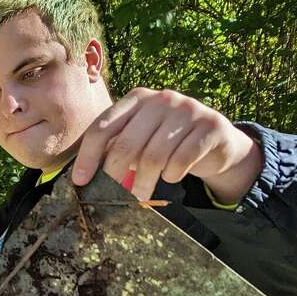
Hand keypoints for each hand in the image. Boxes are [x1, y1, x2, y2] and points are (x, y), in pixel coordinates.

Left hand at [71, 88, 261, 204]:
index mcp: (137, 99)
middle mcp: (161, 99)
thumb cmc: (166, 143)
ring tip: (140, 194)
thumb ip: (114, 148)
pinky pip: (181, 159)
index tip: (80, 181)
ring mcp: (188, 109)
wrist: (216, 141)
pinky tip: (171, 177)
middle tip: (112, 196)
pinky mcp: (210, 125)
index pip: (103, 126)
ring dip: (143, 182)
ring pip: (154, 156)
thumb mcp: (139, 140)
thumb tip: (83, 176)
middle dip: (114, 175)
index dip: (88, 156)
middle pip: (126, 144)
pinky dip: (172, 175)